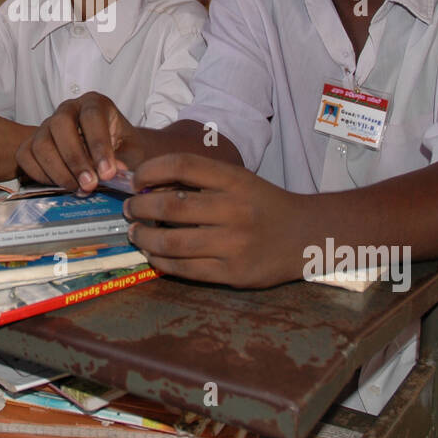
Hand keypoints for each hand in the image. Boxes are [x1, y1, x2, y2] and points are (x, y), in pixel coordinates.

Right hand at [16, 92, 142, 192]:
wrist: (112, 151)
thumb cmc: (123, 149)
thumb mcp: (132, 152)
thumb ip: (125, 160)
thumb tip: (112, 173)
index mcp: (95, 103)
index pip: (92, 117)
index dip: (99, 145)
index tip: (108, 173)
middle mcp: (68, 109)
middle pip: (60, 125)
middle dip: (74, 159)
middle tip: (90, 184)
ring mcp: (47, 125)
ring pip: (41, 143)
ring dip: (58, 171)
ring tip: (78, 189)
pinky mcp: (33, 142)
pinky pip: (26, 156)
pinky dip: (40, 175)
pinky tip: (61, 185)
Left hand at [125, 153, 307, 287]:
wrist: (307, 236)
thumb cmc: (264, 204)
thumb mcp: (240, 181)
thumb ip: (202, 181)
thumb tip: (149, 185)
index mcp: (236, 180)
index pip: (183, 164)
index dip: (151, 170)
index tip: (136, 179)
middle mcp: (235, 210)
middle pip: (171, 206)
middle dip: (140, 208)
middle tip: (130, 209)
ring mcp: (235, 244)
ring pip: (173, 243)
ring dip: (144, 238)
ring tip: (136, 233)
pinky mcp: (234, 273)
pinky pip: (185, 270)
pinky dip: (161, 262)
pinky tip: (154, 255)